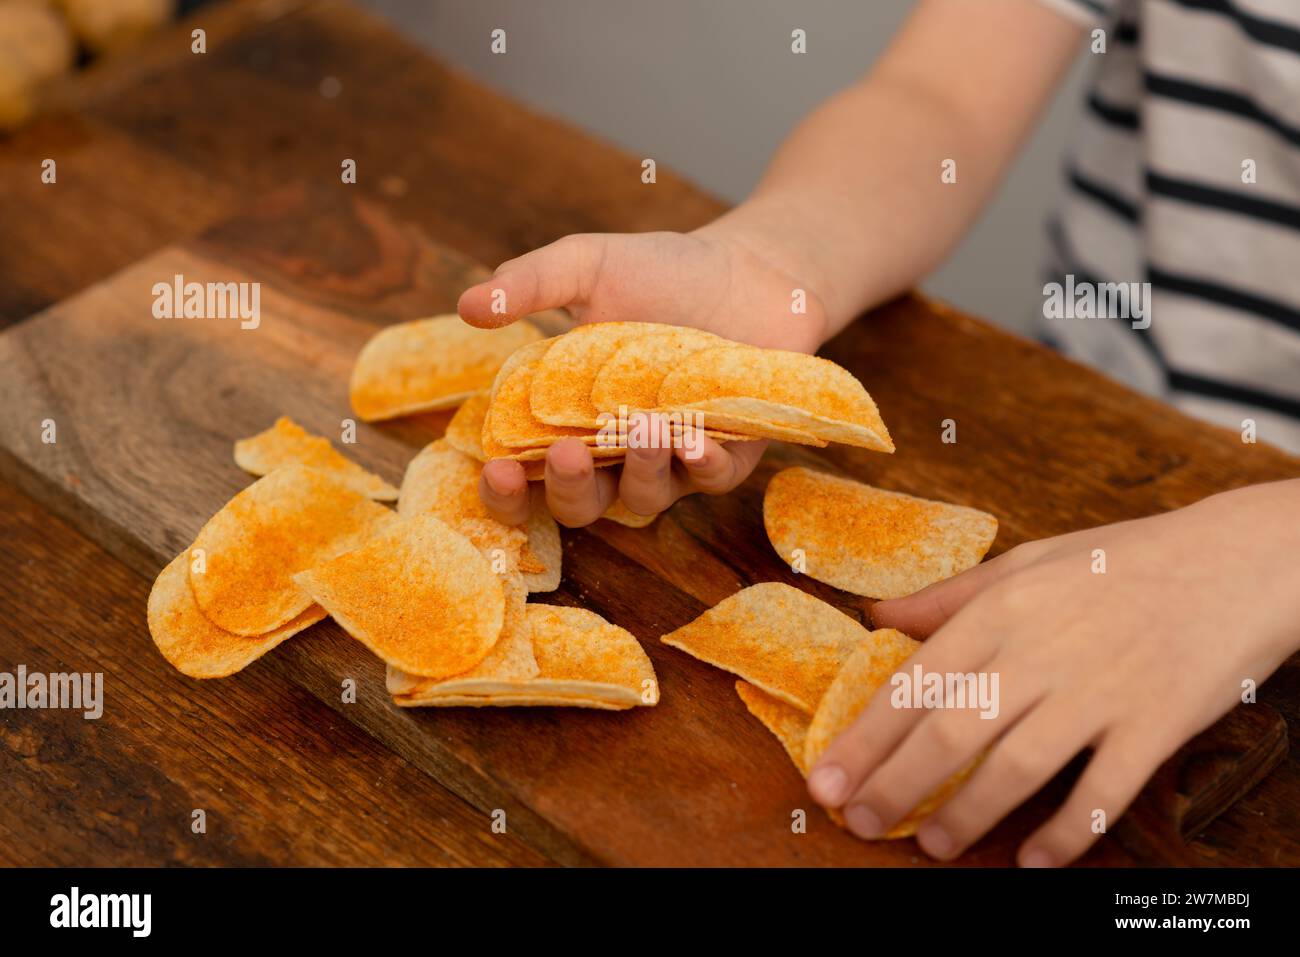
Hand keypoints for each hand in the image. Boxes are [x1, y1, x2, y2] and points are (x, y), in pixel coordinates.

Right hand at [458, 222, 828, 526]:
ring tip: (645, 427)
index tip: (498, 469)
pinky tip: (695, 439)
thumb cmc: (661, 272)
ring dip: (640, 471)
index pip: (523, 478)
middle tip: (569, 452)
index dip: (505, 491)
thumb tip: (467, 305)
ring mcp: (670, 462)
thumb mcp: (589, 266)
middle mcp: (614, 453)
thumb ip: (531, 284)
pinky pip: (710, 481)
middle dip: (566, 489)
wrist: (747, 267)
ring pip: (643, 499)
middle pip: (577, 505)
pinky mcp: (727, 458)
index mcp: (566, 419)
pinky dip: (701, 466)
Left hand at [806, 480, 1299, 864]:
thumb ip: (948, 596)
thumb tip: (874, 613)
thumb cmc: (1118, 562)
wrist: (1233, 561)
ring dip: (968, 813)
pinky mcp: (1155, 723)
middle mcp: (1042, 650)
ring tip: (933, 846)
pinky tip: (1032, 860)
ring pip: (1016, 765)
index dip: (864, 738)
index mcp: (1001, 609)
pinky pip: (1102, 790)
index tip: (825, 778)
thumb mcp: (1025, 562)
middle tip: (858, 822)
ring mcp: (1100, 689)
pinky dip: (1066, 831)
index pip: (914, 682)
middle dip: (895, 784)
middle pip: (951, 730)